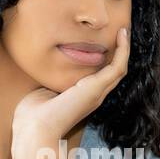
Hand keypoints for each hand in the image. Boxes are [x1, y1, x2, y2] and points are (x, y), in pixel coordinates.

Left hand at [12, 26, 129, 157]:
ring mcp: (98, 93)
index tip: (106, 40)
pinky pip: (118, 66)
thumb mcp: (44, 90)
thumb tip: (47, 64)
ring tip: (125, 31)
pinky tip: (122, 35)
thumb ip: (51, 79)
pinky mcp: (98, 88)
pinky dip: (123, 50)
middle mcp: (95, 96)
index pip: (101, 76)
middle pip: (115, 71)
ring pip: (120, 68)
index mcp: (83, 97)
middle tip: (123, 32)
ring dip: (125, 48)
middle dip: (120, 52)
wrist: (36, 127)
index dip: (106, 58)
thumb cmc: (34, 114)